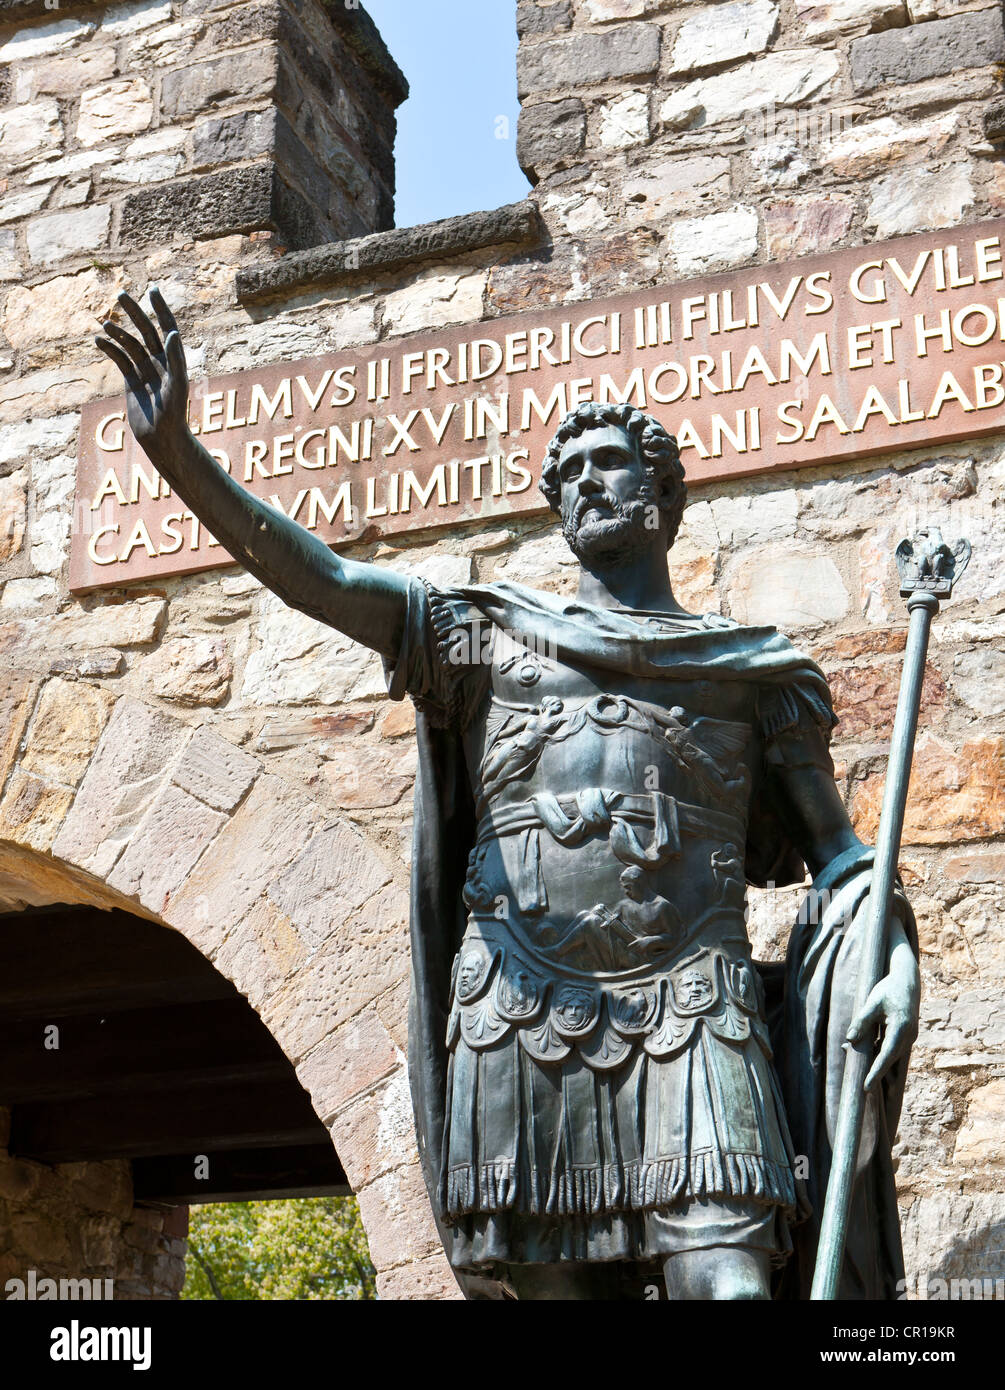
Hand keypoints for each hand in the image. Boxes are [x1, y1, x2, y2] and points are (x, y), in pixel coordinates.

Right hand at [95, 287, 189, 463]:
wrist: (162, 438)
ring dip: (118, 332)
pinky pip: (120, 360)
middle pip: (145, 331)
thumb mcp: (177, 385)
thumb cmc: (174, 413)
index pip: (167, 327)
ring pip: (130, 345)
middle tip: (121, 293)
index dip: (160, 308)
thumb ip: (176, 359)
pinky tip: (99, 339)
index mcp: (173, 360)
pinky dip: (110, 349)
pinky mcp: (132, 382)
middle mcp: (160, 362)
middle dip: (134, 312)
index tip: (152, 289)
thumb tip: (172, 332)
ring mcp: (145, 371)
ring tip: (105, 323)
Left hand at [847, 934, 919, 1091]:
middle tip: (862, 1086)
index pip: (886, 1055)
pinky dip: (879, 1052)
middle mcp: (908, 1035)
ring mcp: (909, 1036)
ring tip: (854, 1062)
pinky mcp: (905, 1035)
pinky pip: (892, 1048)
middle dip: (875, 1072)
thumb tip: (849, 1039)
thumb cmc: (888, 989)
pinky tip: (863, 1051)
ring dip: (875, 1061)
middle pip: (890, 1059)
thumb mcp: (872, 1002)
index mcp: (901, 1027)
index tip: (866, 1086)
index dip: (876, 1072)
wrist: (907, 980)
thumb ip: (862, 1021)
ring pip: (891, 1055)